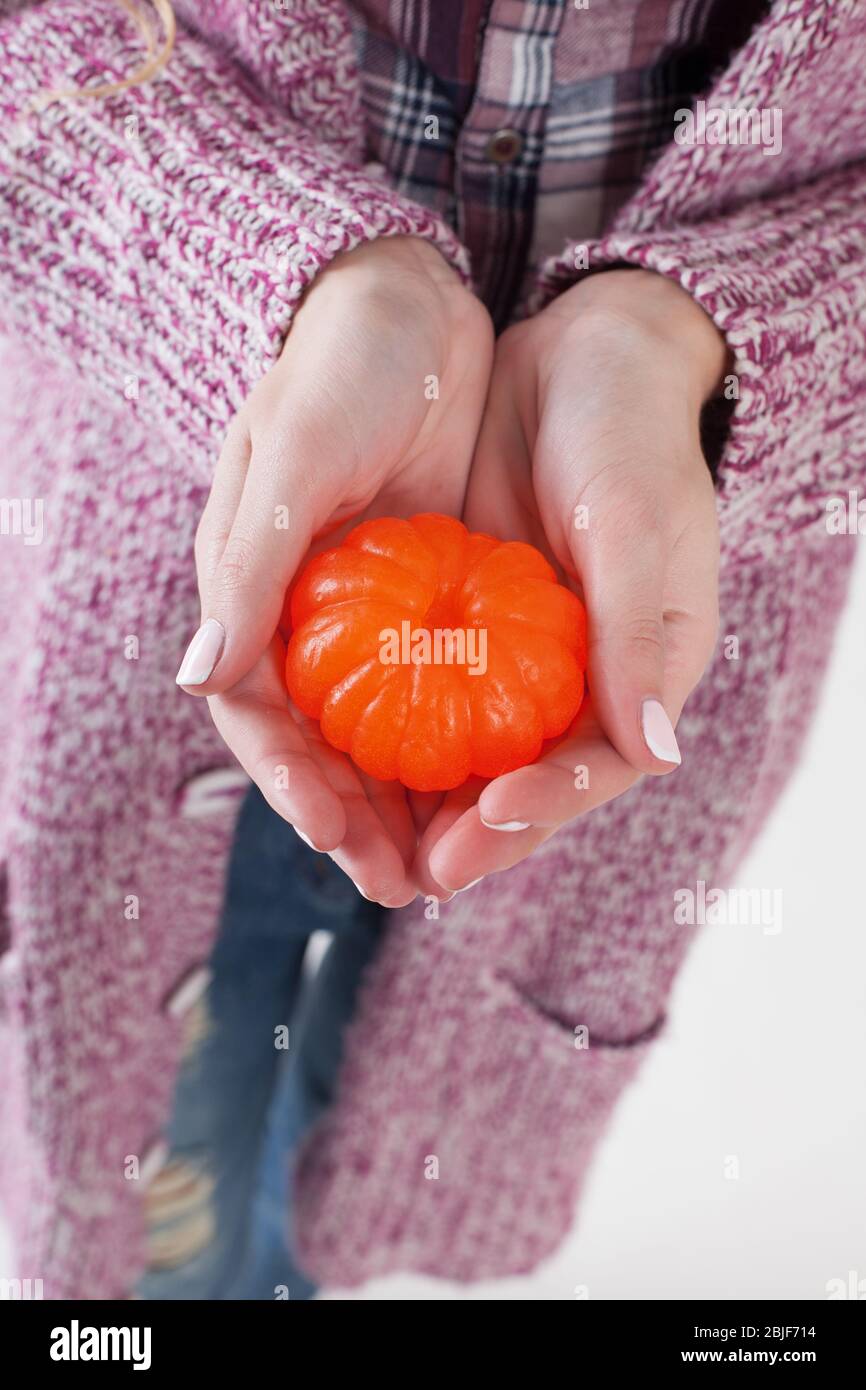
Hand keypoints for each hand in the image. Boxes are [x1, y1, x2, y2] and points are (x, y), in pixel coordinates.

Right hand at [179, 235, 492, 904]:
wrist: (408, 304)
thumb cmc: (337, 370)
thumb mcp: (294, 460)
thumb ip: (249, 569)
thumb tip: (197, 680)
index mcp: (254, 594)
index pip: (260, 716)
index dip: (291, 783)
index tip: (335, 839)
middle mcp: (308, 618)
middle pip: (325, 744)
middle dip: (356, 820)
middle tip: (402, 887)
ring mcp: (372, 612)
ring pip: (386, 730)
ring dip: (410, 800)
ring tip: (448, 865)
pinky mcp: (429, 595)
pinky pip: (443, 685)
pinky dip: (459, 738)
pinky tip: (495, 779)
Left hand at [413, 268, 728, 893]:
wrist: (580, 353)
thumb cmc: (629, 435)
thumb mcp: (636, 529)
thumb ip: (635, 640)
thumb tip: (658, 757)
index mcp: (642, 672)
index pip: (594, 769)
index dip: (537, 813)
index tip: (475, 828)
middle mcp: (582, 680)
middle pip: (521, 782)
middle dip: (463, 834)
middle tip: (401, 875)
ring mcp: (521, 655)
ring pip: (467, 751)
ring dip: (415, 800)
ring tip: (355, 841)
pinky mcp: (469, 621)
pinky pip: (427, 691)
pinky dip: (389, 725)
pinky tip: (339, 751)